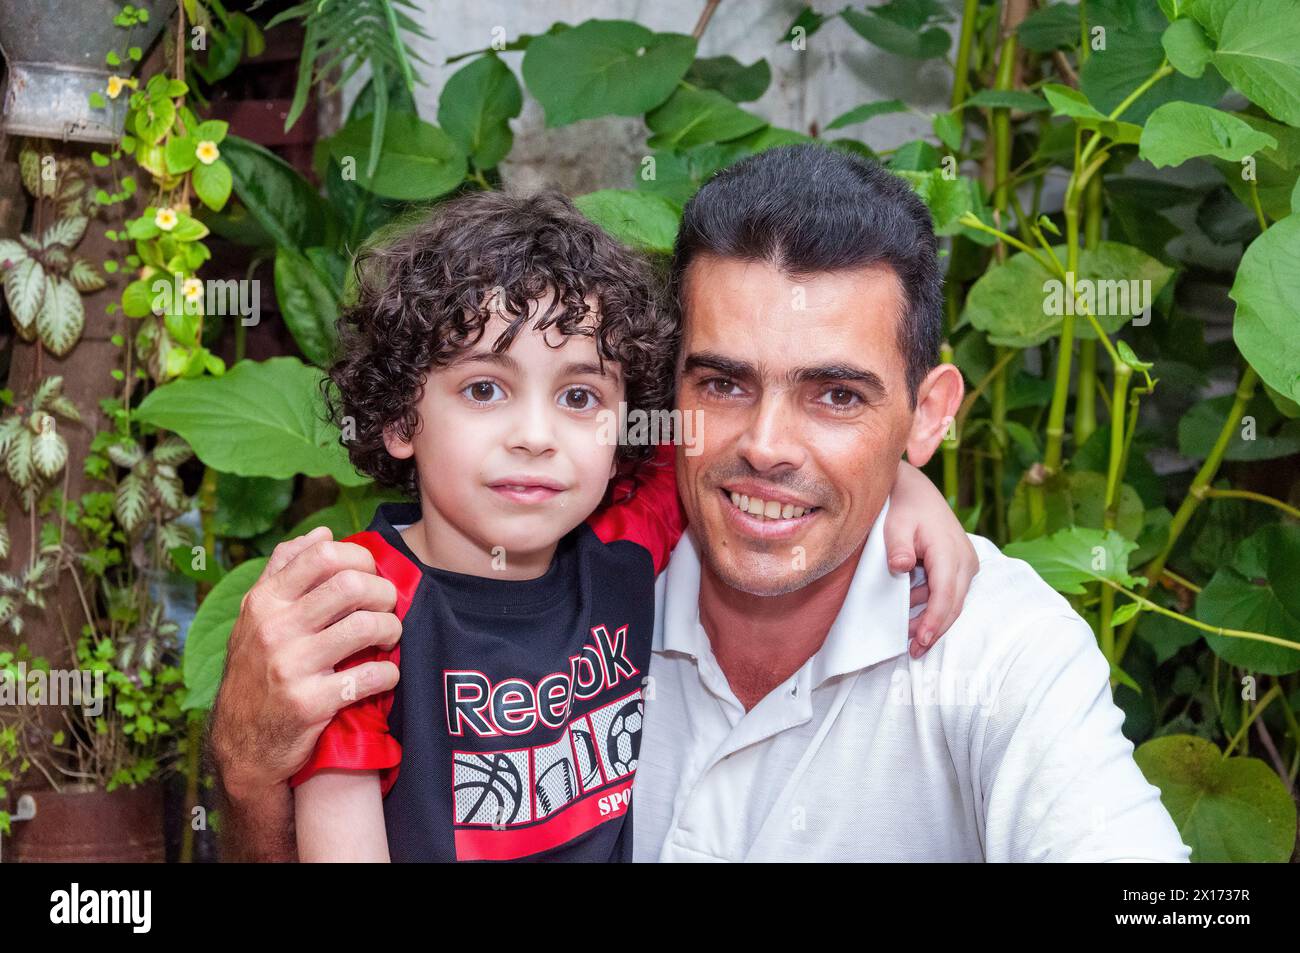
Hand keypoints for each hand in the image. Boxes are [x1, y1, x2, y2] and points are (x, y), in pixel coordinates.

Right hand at [208, 525, 402, 805]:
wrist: (241, 745)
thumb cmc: (257, 671)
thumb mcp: (257, 617)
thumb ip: (286, 570)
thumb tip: (322, 532)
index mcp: (264, 601)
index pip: (323, 554)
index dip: (361, 557)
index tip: (371, 574)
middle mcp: (274, 629)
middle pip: (352, 584)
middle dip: (384, 592)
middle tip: (388, 607)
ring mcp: (291, 666)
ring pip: (367, 626)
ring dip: (392, 629)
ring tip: (389, 637)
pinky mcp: (310, 704)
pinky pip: (371, 676)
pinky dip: (389, 673)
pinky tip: (384, 675)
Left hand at [884, 461, 979, 658]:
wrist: (915, 490)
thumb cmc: (903, 507)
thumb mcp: (894, 524)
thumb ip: (897, 545)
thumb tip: (899, 566)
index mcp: (949, 550)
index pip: (946, 594)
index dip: (935, 620)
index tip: (921, 641)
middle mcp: (965, 559)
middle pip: (953, 604)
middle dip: (934, 629)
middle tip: (913, 651)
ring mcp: (966, 562)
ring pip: (953, 600)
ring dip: (931, 618)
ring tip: (907, 636)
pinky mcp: (960, 565)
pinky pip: (949, 591)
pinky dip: (932, 604)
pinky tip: (911, 611)